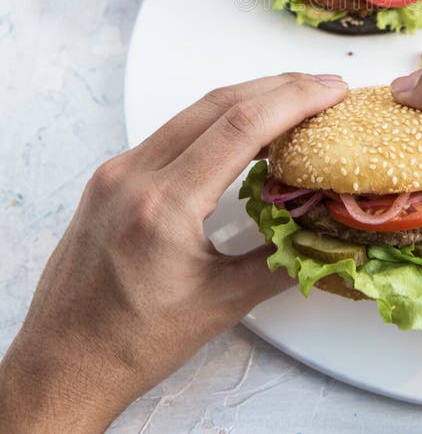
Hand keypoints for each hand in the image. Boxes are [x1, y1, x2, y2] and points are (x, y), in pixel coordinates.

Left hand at [0, 73, 348, 432]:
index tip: (332, 90)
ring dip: (249, 97)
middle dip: (279, 86)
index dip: (295, 99)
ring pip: (194, 110)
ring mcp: (118, 170)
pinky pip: (173, 129)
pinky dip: (217, 119)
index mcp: (164, 205)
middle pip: (219, 103)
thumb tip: (330, 237)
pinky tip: (246, 127)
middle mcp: (134, 174)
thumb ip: (282, 261)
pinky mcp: (112, 175)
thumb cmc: (132, 341)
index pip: (241, 125)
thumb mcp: (222, 303)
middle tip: (325, 86)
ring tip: (296, 98)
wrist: (64, 361)